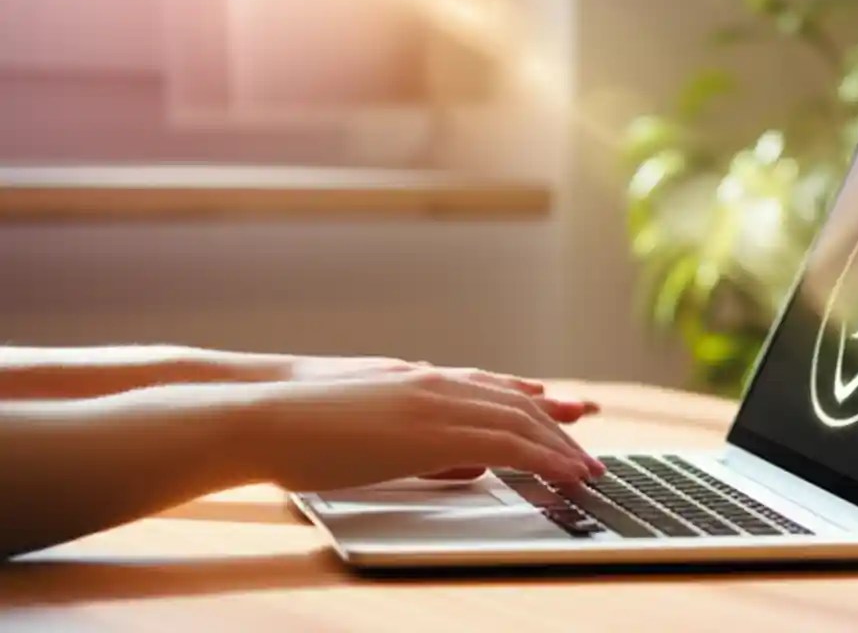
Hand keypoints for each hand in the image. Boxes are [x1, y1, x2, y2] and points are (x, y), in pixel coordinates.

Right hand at [250, 371, 604, 491]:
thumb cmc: (306, 433)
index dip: (533, 403)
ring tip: (588, 470)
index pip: (493, 391)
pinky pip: (507, 445)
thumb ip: (427, 446)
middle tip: (589, 443)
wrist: (268, 417)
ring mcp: (438, 403)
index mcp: (420, 383)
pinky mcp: (435, 429)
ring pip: (520, 422)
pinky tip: (564, 474)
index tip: (564, 412)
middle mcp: (437, 385)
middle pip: (516, 404)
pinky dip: (544, 459)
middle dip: (557, 425)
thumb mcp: (377, 435)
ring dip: (559, 446)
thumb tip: (469, 466)